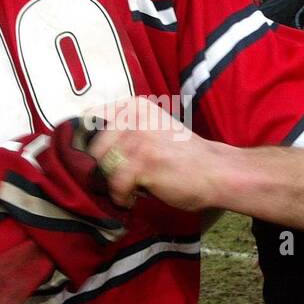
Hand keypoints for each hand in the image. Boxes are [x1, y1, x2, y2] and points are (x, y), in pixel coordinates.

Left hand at [86, 96, 230, 211]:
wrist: (216, 171)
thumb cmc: (184, 155)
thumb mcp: (152, 129)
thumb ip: (125, 131)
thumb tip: (87, 150)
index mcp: (134, 106)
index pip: (91, 120)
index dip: (90, 145)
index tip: (100, 160)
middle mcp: (134, 117)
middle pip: (94, 148)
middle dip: (104, 168)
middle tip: (121, 179)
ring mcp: (139, 139)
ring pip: (104, 168)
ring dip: (113, 184)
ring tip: (130, 189)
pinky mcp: (144, 162)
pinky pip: (116, 185)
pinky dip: (122, 196)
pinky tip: (134, 197)